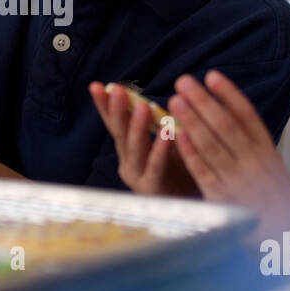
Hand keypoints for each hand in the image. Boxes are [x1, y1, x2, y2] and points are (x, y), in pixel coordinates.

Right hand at [89, 82, 198, 196]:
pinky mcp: (154, 189)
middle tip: (116, 91)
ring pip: (134, 149)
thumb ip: (155, 125)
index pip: (113, 124)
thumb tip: (145, 98)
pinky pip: (156, 166)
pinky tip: (166, 133)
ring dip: (137, 127)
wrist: (193, 205)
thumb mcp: (165, 142)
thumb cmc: (181, 169)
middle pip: (119, 134)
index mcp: (128, 151)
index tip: (96, 86)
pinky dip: (160, 149)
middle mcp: (128, 163)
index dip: (104, 106)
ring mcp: (138, 177)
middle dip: (116, 111)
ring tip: (141, 106)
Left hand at [169, 71, 289, 237]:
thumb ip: (251, 143)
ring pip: (212, 144)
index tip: (211, 75)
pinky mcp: (224, 200)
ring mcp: (239, 181)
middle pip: (226, 125)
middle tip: (183, 81)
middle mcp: (254, 161)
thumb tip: (223, 113)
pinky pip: (204, 172)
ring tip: (175, 100)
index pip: (247, 115)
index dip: (228, 94)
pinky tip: (178, 134)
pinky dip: (190, 152)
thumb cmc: (276, 199)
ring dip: (192, 120)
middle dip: (203, 101)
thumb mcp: (270, 165)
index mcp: (267, 150)